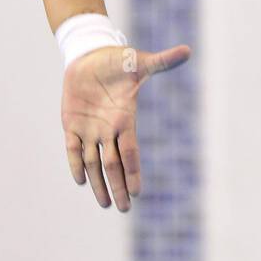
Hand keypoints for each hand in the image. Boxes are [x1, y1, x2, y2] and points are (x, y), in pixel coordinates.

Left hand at [61, 43, 189, 209]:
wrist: (92, 57)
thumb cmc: (119, 61)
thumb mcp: (140, 62)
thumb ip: (162, 62)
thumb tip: (188, 50)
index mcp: (125, 119)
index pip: (130, 152)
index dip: (132, 171)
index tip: (137, 193)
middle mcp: (108, 129)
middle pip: (113, 165)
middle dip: (118, 187)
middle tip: (123, 209)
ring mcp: (90, 128)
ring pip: (93, 162)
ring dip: (98, 183)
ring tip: (105, 204)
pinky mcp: (72, 124)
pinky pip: (73, 149)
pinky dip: (76, 164)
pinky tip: (80, 181)